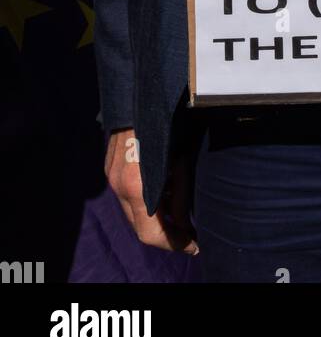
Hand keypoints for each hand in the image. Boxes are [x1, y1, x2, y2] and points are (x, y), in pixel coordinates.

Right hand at [106, 129, 198, 253]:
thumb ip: (181, 196)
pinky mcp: (109, 167)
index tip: (194, 245)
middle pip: (139, 226)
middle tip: (190, 233)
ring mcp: (111, 176)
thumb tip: (184, 226)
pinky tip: (164, 189)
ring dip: (155, 216)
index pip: (150, 234)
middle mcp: (118, 185)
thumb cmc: (168, 123)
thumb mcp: (182, 161)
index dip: (173, 244)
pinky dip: (145, 200)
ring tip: (180, 210)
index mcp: (136, 187)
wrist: (140, 91)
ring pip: (133, 211)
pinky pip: (127, 193)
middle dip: (165, 233)